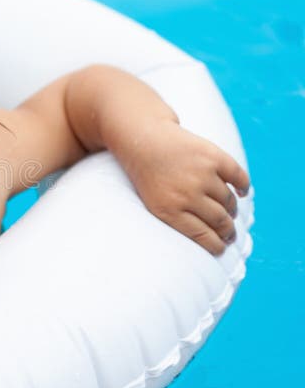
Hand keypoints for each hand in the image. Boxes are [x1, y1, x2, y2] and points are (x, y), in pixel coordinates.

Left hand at [119, 120, 250, 254]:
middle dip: (227, 232)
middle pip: (219, 221)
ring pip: (229, 202)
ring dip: (232, 210)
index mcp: (169, 210)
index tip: (221, 248)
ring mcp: (202, 175)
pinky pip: (239, 178)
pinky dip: (244, 187)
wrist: (143, 139)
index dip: (216, 245)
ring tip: (229, 213)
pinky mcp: (213, 157)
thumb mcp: (153, 204)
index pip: (203, 236)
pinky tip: (241, 192)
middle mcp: (187, 194)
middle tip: (229, 234)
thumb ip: (177, 220)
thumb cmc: (148, 176)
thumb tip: (210, 238)